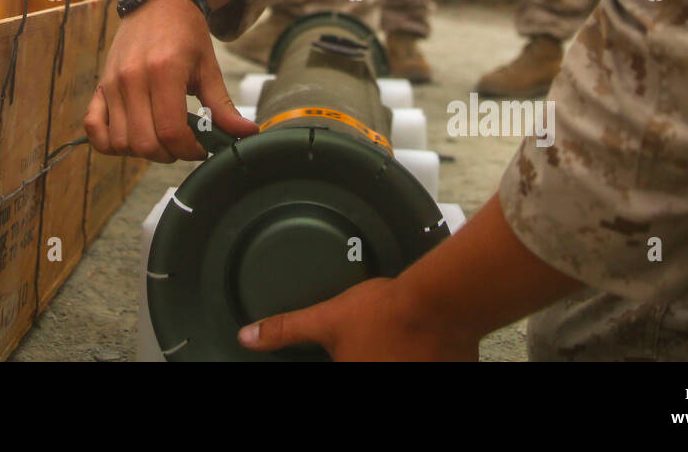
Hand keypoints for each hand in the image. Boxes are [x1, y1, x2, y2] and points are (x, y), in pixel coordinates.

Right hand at [84, 0, 257, 162]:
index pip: (171, 131)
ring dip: (142, 151)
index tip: (200, 147)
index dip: (189, 149)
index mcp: (164, 72)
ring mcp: (112, 83)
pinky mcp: (100, 86)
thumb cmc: (187, 36)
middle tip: (182, 143)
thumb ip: (223, 106)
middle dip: (168, 154)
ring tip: (160, 138)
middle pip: (144, 143)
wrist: (159, 3)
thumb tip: (248, 133)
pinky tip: (132, 135)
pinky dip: (109, 142)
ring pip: (120, 142)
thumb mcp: (209, 69)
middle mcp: (132, 79)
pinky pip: (93, 128)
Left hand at [238, 277, 479, 361]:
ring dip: (384, 355)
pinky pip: (415, 365)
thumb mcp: (326, 319)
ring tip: (387, 342)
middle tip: (370, 339)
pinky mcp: (440, 374)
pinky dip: (410, 357)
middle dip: (363, 354)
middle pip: (357, 366)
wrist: (438, 304)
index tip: (344, 349)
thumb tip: (247, 336)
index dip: (338, 358)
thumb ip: (286, 331)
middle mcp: (377, 382)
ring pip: (386, 363)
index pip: (332, 368)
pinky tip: (411, 347)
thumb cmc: (385, 312)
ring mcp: (411, 380)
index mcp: (352, 378)